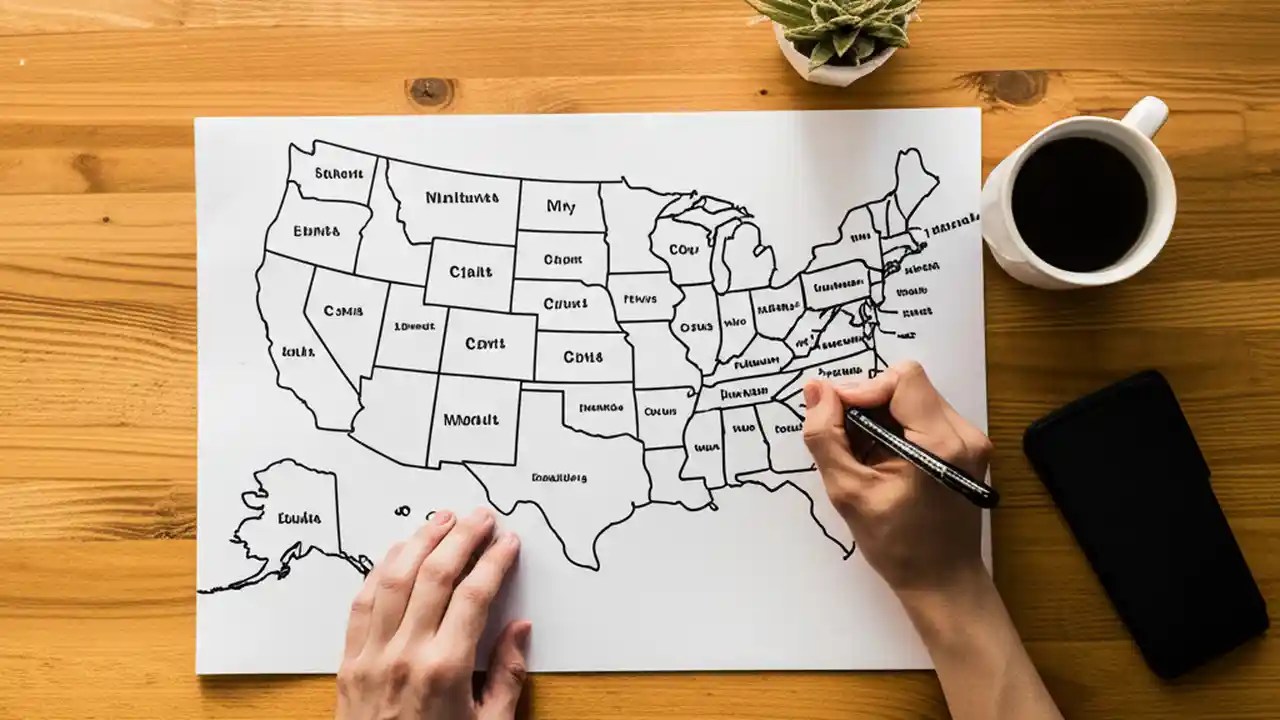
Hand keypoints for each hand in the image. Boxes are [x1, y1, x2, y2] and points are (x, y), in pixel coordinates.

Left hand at [337, 508, 530, 719]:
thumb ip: (507, 677)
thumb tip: (520, 629)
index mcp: (446, 670)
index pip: (474, 595)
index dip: (494, 561)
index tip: (508, 541)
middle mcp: (406, 654)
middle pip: (434, 575)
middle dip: (460, 537)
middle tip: (480, 515)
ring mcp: (372, 656)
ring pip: (394, 579)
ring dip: (419, 541)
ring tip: (441, 519)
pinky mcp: (349, 662)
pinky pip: (361, 603)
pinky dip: (379, 571)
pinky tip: (397, 553)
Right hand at [802, 361, 991, 594]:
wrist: (943, 581)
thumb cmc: (897, 545)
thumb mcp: (849, 492)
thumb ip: (826, 437)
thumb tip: (816, 390)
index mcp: (942, 444)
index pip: (903, 379)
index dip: (863, 388)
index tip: (835, 413)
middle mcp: (965, 434)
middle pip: (908, 386)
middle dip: (868, 402)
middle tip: (842, 434)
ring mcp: (970, 440)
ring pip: (914, 398)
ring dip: (880, 415)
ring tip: (861, 451)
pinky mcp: (966, 447)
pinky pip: (924, 416)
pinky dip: (896, 427)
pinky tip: (881, 458)